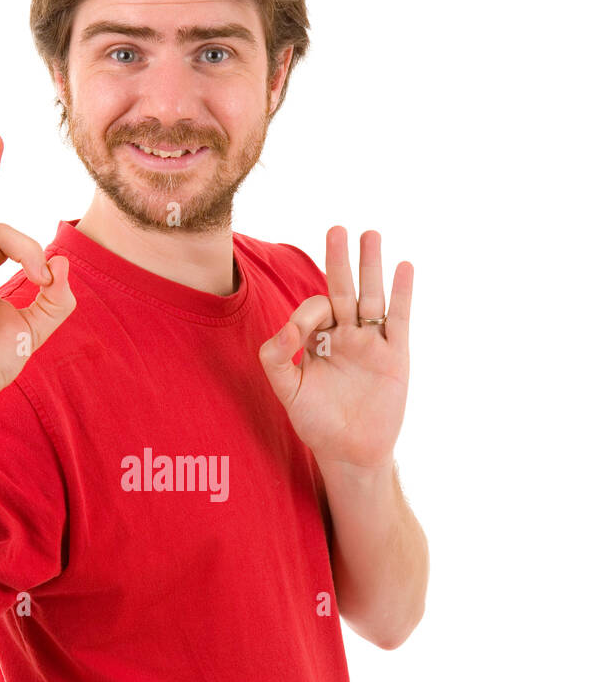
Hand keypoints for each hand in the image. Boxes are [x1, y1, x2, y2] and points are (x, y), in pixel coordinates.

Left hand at [258, 227, 412, 471]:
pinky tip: (404, 267)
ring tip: (370, 234)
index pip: (314, 310)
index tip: (299, 331)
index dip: (307, 312)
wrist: (351, 452)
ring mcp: (372, 343)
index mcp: (317, 341)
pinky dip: (402, 293)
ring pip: (371, 297)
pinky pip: (399, 318)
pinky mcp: (395, 355)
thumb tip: (285, 327)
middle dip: (339, 260)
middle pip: (343, 289)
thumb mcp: (287, 390)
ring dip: (371, 266)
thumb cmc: (317, 422)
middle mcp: (345, 336)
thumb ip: (276, 357)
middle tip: (337, 229)